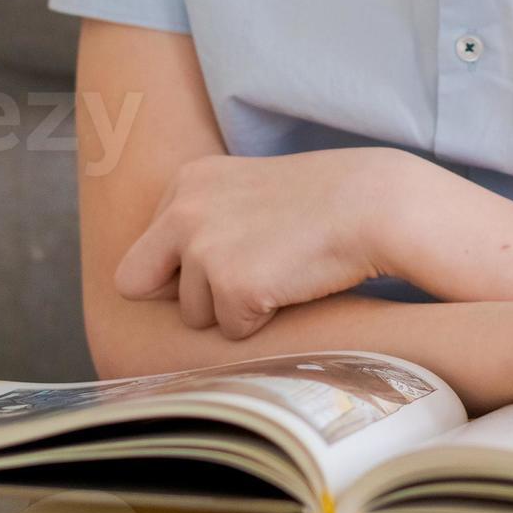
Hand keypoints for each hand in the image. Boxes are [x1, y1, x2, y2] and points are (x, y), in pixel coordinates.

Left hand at [113, 148, 422, 338]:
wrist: (376, 204)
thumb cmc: (324, 199)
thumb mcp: (248, 191)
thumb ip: (206, 219)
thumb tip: (177, 274)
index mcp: (186, 181)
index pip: (142, 250)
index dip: (180, 268)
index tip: (225, 258)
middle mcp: (183, 211)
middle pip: (136, 282)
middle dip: (177, 294)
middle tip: (232, 283)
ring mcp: (205, 249)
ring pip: (193, 315)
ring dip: (232, 308)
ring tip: (279, 272)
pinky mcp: (234, 286)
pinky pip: (233, 332)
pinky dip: (263, 321)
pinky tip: (293, 286)